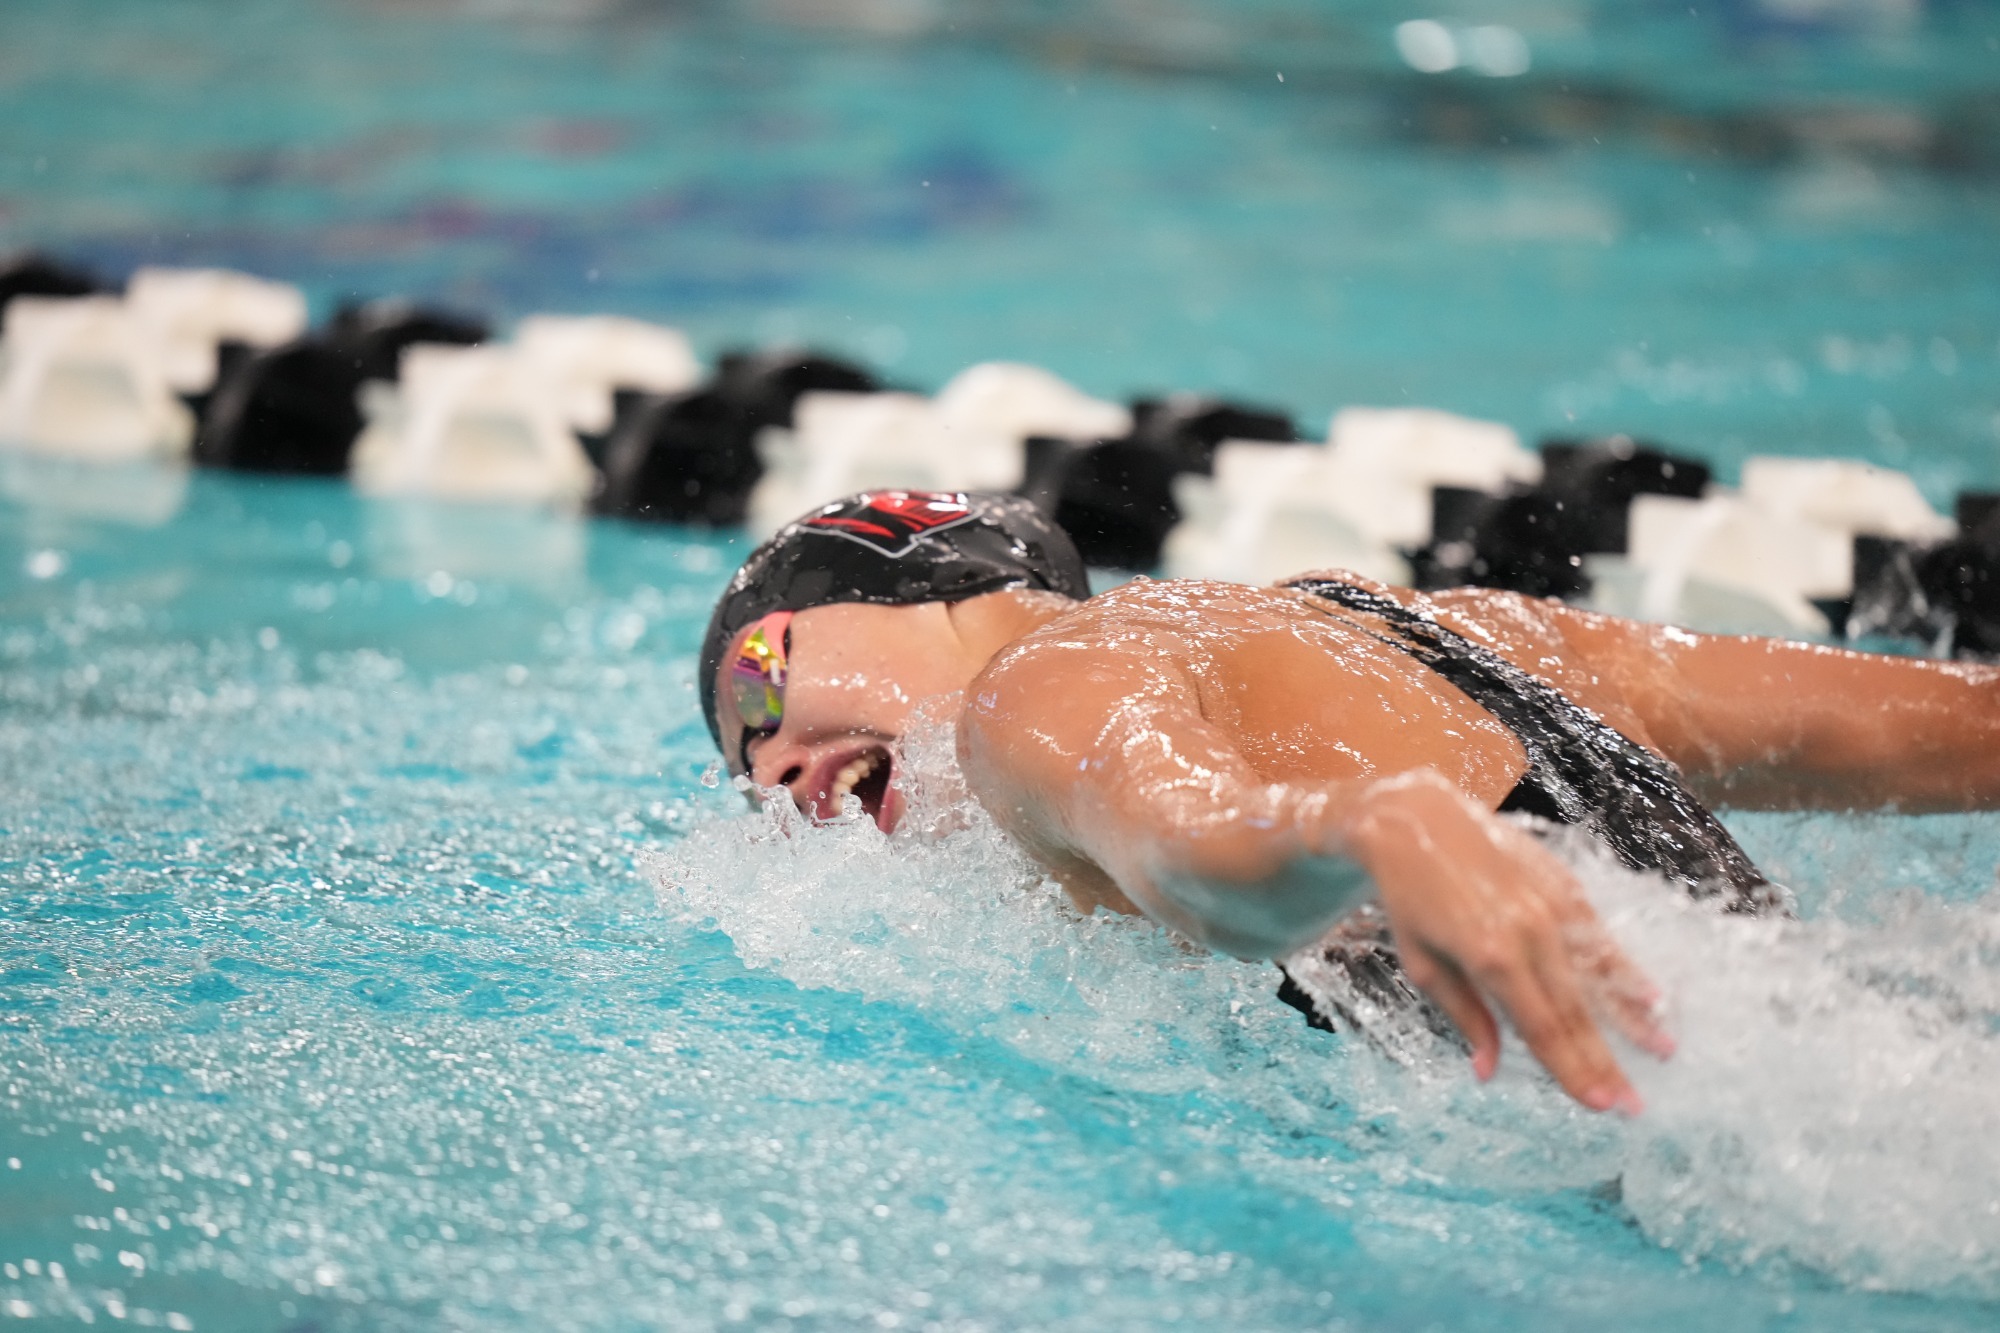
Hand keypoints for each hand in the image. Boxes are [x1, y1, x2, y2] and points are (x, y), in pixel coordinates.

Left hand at [1340, 770, 1672, 1113]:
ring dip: (1631, 1017)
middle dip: (1605, 1061)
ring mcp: (1551, 905)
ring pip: (1598, 973)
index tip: (1600, 1107)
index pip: (1542, 1028)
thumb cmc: (1408, 897)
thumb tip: (1488, 1072)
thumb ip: (1464, 1015)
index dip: (1572, 1071)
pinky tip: (1652, 994)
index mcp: (1490, 957)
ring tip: (1663, 1051)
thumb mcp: (1422, 963)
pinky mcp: (1561, 884)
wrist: (1414, 819)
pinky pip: (1598, 935)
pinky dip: (1625, 967)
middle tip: (1634, 1105)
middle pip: (1576, 1010)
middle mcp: (1530, 932)